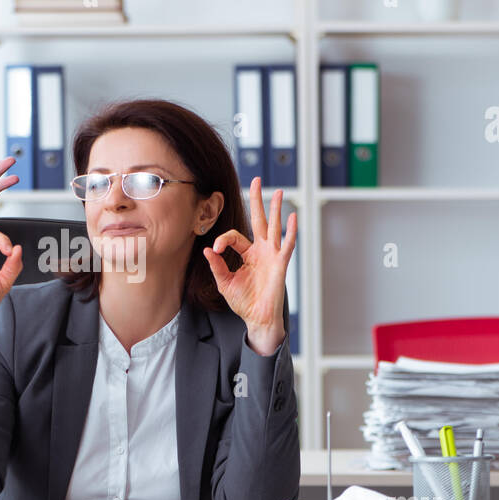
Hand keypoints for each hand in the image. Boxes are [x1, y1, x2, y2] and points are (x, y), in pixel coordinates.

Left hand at [203, 177, 297, 356]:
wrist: (257, 319)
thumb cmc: (244, 302)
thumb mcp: (224, 283)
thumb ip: (216, 266)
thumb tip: (207, 250)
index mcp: (247, 254)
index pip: (234, 237)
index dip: (223, 240)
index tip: (214, 250)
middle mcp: (261, 251)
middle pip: (258, 220)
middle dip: (256, 200)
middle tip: (256, 180)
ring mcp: (272, 255)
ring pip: (273, 227)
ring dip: (275, 209)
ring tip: (278, 192)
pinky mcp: (280, 263)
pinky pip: (287, 244)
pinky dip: (290, 230)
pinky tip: (292, 216)